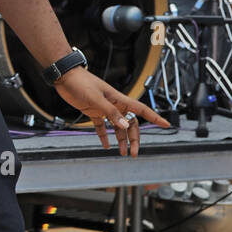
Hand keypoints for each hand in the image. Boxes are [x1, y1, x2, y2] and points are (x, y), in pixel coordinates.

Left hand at [52, 68, 170, 155]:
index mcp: (119, 99)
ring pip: (118, 127)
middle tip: (133, 154)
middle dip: (134, 139)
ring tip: (122, 153)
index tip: (166, 125)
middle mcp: (114, 105)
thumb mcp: (96, 99)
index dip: (154, 118)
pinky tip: (106, 146)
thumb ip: (111, 113)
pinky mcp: (93, 111)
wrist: (65, 77)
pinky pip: (102, 126)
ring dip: (121, 140)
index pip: (141, 110)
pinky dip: (105, 136)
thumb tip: (125, 126)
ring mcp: (104, 108)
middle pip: (130, 124)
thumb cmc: (81, 84)